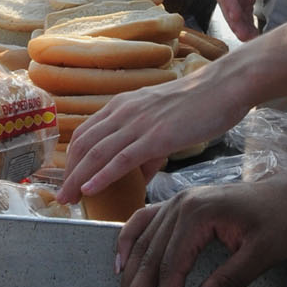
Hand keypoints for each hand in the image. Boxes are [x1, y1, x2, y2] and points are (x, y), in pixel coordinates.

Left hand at [56, 56, 253, 202]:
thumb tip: (142, 173)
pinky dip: (101, 175)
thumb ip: (150, 149)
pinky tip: (89, 189)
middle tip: (61, 196)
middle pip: (84, 144)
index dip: (72, 159)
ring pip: (97, 153)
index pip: (86, 133)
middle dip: (68, 173)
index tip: (67, 179)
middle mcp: (124, 111)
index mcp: (123, 106)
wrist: (225, 87)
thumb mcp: (165, 123)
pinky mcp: (156, 136)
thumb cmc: (200, 104)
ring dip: (77, 178)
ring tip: (67, 199)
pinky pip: (121, 159)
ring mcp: (139, 123)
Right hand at [115, 178, 286, 286]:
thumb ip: (228, 283)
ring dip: (127, 281)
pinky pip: (142, 223)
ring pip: (140, 245)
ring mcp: (176, 203)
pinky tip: (120, 267)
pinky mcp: (178, 206)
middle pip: (148, 259)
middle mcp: (179, 205)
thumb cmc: (281, 222)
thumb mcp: (262, 255)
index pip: (171, 268)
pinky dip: (127, 244)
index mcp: (198, 215)